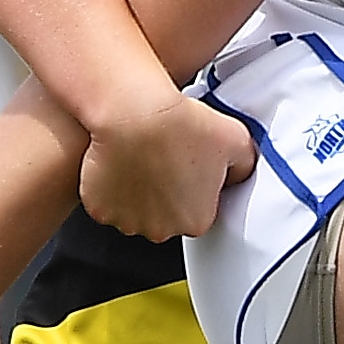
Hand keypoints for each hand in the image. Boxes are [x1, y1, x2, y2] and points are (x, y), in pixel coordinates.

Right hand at [78, 89, 250, 239]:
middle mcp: (162, 229)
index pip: (200, 211)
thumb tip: (242, 172)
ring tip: (143, 157)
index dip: (196, 186)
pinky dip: (110, 185)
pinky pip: (106, 200)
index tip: (191, 165)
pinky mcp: (99, 207)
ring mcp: (127, 221)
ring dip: (139, 191)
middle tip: (166, 158)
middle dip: (167, 193)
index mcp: (197, 221)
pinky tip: (120, 161)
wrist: (136, 114)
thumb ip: (245, 165)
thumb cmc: (181, 126)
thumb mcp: (237, 140)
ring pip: (135, 210)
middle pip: (167, 216)